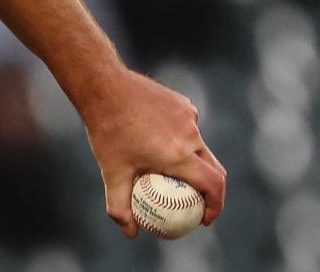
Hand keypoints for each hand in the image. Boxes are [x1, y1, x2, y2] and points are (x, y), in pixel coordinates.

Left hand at [80, 70, 226, 237]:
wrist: (103, 86)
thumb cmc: (107, 130)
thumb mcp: (111, 171)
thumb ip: (119, 205)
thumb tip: (130, 232)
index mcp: (180, 154)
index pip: (214, 186)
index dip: (216, 206)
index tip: (205, 219)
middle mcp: (190, 135)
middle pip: (213, 168)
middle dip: (211, 189)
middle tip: (196, 202)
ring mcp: (188, 116)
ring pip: (199, 146)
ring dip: (192, 161)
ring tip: (173, 171)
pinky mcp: (182, 103)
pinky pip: (187, 126)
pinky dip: (180, 139)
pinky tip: (157, 140)